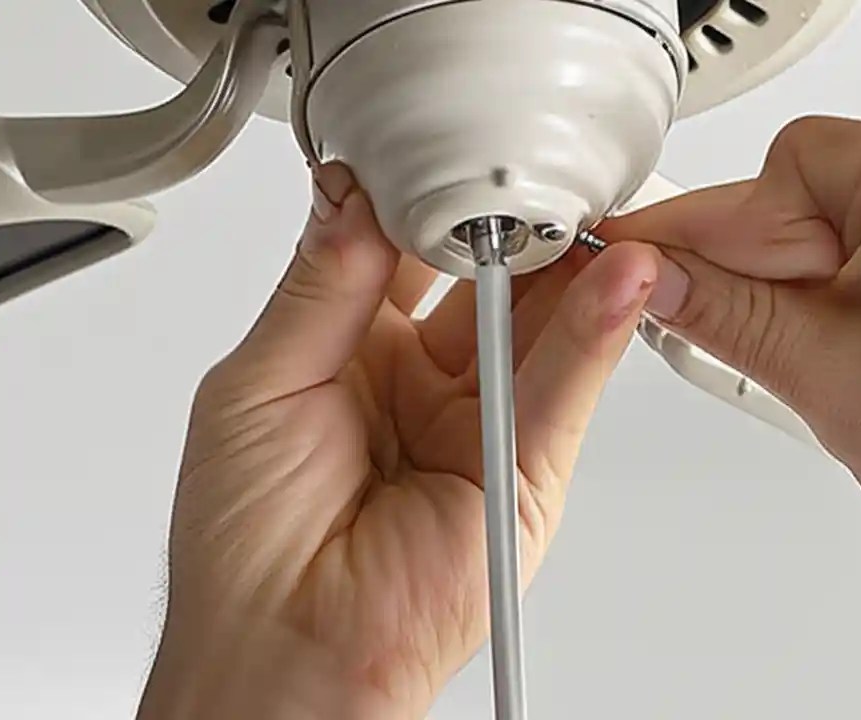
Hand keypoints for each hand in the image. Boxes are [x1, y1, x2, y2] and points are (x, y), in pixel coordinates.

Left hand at [138, 163, 665, 719]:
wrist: (282, 655)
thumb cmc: (245, 545)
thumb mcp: (261, 383)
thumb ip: (324, 287)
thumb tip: (354, 198)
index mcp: (352, 356)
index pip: (409, 257)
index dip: (434, 206)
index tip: (454, 156)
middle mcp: (423, 386)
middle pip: (488, 286)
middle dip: (518, 231)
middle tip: (541, 178)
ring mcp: (480, 426)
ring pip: (540, 331)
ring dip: (576, 272)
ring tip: (597, 215)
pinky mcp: (526, 471)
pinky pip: (567, 389)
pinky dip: (597, 334)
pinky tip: (615, 283)